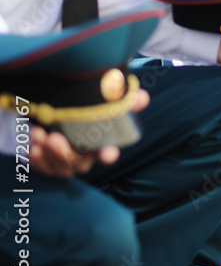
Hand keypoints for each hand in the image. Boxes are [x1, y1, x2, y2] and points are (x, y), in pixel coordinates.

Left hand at [29, 87, 150, 177]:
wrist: (57, 112)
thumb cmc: (85, 109)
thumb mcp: (103, 99)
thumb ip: (123, 98)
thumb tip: (142, 97)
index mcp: (102, 144)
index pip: (109, 153)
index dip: (109, 154)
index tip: (108, 153)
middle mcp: (86, 157)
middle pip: (80, 163)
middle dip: (66, 153)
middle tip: (55, 137)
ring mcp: (67, 163)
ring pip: (60, 167)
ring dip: (49, 154)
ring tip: (38, 135)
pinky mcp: (49, 165)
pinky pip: (44, 168)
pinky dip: (37, 160)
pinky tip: (33, 146)